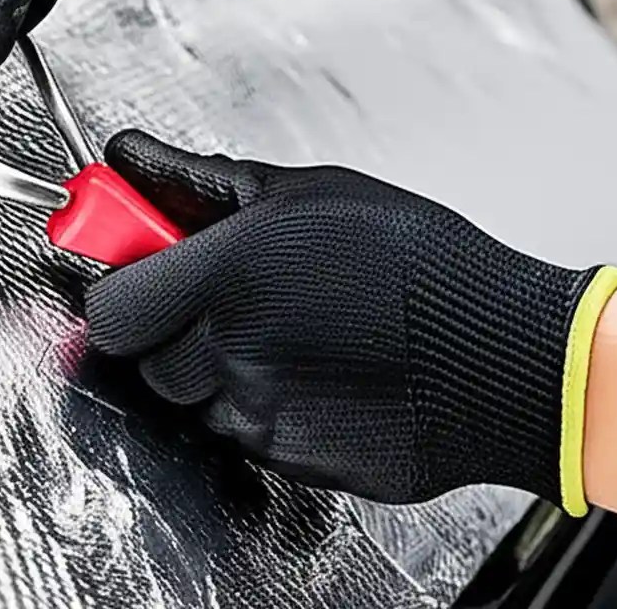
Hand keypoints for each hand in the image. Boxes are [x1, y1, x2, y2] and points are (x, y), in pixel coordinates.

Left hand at [85, 130, 616, 512]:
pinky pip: (238, 434)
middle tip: (226, 301)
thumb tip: (125, 156)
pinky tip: (312, 375)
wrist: (507, 358)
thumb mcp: (303, 194)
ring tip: (286, 334)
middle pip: (143, 358)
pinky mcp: (287, 460)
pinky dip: (258, 408)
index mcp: (226, 275)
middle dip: (169, 331)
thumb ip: (193, 181)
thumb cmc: (416, 265)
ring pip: (188, 401)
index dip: (120, 292)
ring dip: (213, 371)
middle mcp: (231, 350)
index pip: (110, 308)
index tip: (141, 274)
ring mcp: (257, 414)